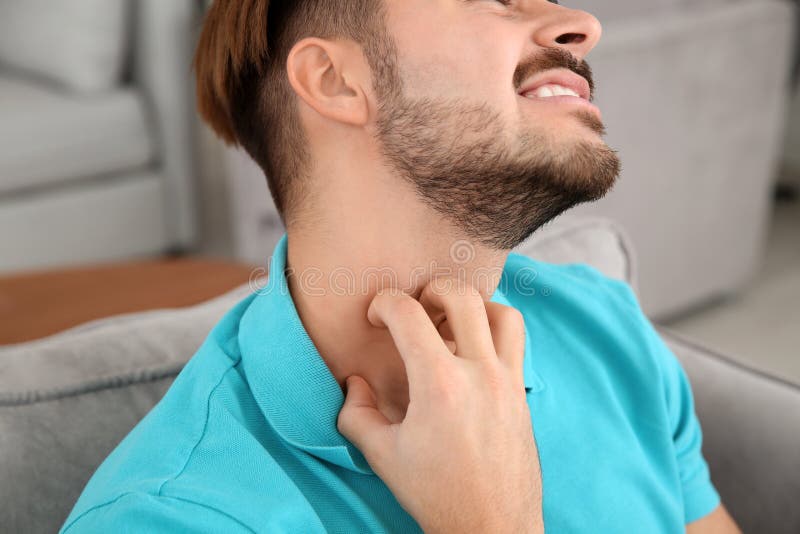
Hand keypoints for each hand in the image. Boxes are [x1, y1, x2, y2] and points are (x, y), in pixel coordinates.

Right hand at [337, 283, 542, 533]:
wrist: (492, 526)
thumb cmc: (437, 494)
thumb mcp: (382, 456)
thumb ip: (356, 413)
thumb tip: (355, 383)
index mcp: (439, 385)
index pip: (408, 313)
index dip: (384, 303)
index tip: (377, 318)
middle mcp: (479, 374)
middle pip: (461, 296)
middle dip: (431, 290)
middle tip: (416, 310)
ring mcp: (507, 381)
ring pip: (502, 313)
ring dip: (474, 308)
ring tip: (451, 326)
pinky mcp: (521, 393)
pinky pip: (516, 342)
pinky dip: (495, 331)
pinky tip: (473, 354)